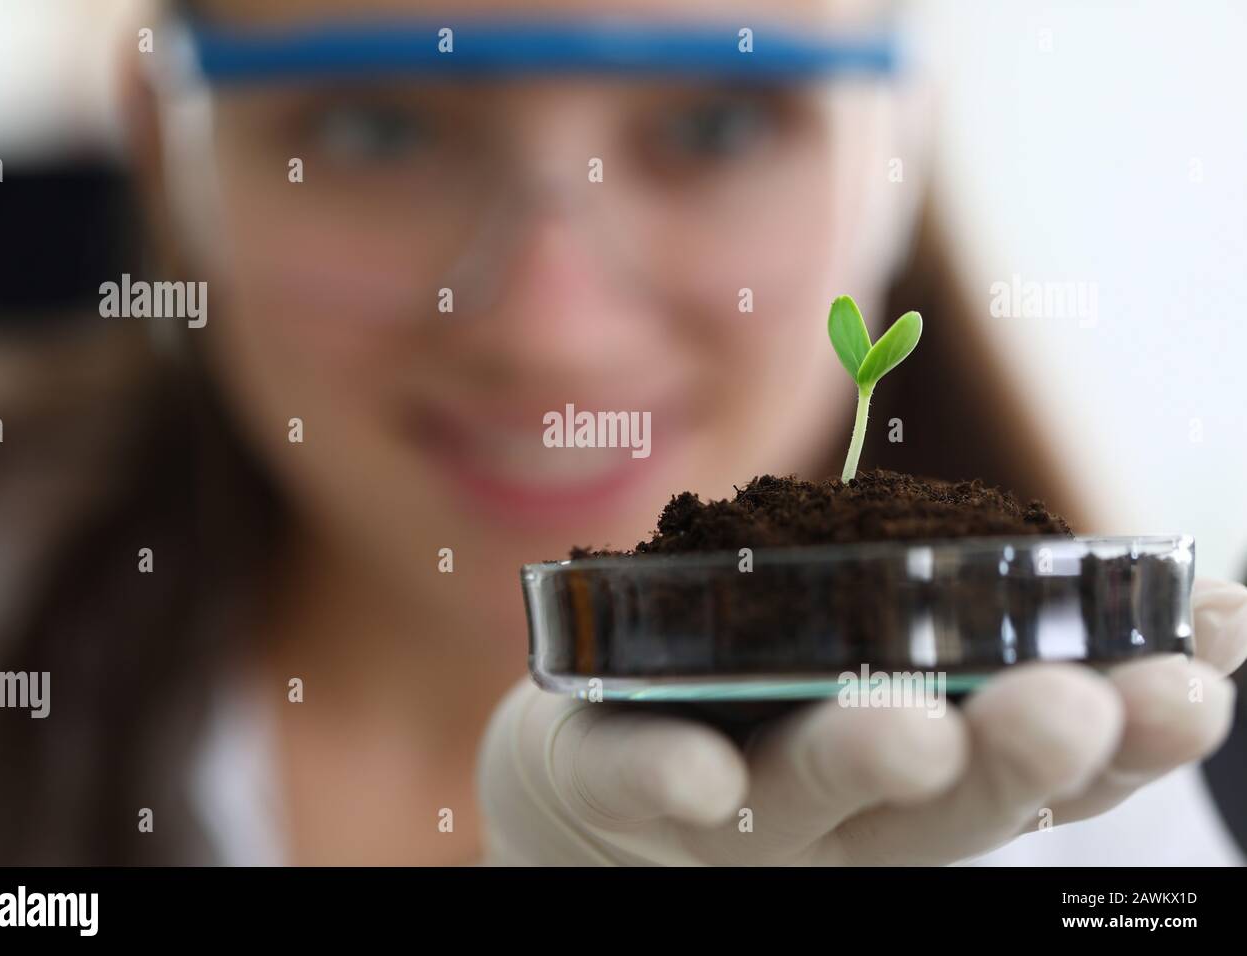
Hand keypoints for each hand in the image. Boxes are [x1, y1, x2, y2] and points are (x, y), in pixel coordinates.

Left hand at [477, 577, 1246, 864]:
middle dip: (1016, 751)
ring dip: (863, 763)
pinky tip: (699, 773)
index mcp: (929, 771)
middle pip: (945, 800)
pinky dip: (669, 776)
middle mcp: (845, 812)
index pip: (1049, 764)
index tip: (1214, 641)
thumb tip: (1160, 578)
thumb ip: (984, 627)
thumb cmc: (768, 702)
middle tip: (1071, 703)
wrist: (598, 779)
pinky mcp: (609, 784)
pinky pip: (633, 779)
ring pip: (805, 795)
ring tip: (910, 729)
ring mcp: (728, 807)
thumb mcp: (886, 659)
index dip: (1136, 717)